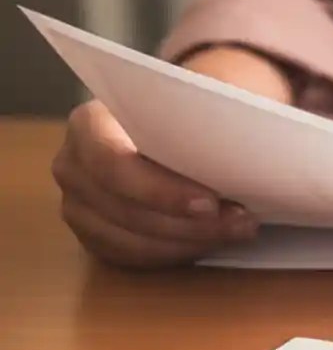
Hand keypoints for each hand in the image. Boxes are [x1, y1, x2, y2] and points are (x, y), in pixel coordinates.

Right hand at [52, 99, 257, 267]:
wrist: (174, 128)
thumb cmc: (188, 108)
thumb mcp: (203, 93)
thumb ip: (214, 103)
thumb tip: (242, 129)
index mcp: (89, 123)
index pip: (111, 162)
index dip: (161, 190)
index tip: (212, 202)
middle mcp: (74, 166)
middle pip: (124, 208)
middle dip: (187, 222)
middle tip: (241, 222)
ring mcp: (80, 205)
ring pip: (130, 239)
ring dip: (188, 241)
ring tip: (237, 231)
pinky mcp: (96, 235)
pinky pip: (132, 256)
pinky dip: (175, 254)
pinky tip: (211, 241)